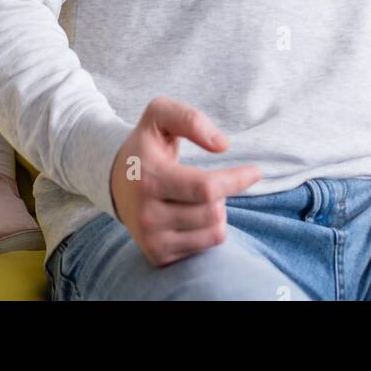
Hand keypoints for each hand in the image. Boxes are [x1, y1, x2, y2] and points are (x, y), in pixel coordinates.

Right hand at [109, 96, 261, 267]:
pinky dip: (208, 230)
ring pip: (214, 232)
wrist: (114, 181)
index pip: (206, 188)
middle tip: (205, 180)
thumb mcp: (159, 114)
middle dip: (221, 193)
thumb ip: (190, 118)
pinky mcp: (157, 256)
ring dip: (217, 211)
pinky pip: (205, 248)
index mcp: (149, 178)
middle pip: (214, 211)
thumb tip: (222, 146)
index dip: (236, 180)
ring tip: (196, 197)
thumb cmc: (145, 145)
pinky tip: (190, 215)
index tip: (256, 171)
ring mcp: (151, 240)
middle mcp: (148, 215)